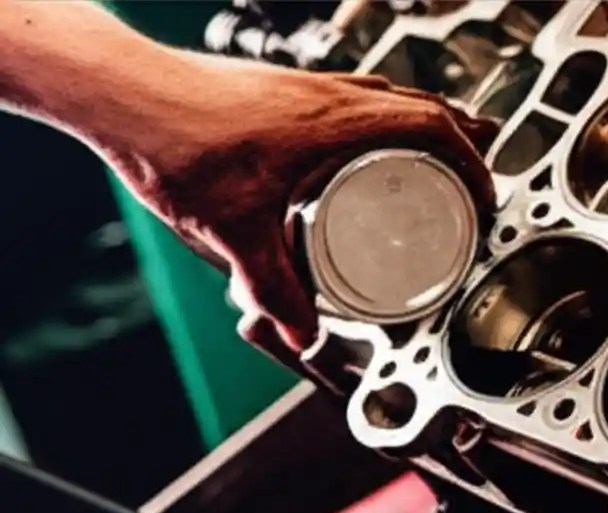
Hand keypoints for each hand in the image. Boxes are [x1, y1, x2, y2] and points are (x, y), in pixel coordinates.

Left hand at [113, 52, 497, 351]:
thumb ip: (274, 288)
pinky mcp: (283, 88)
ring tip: (439, 157)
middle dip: (462, 138)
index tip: (485, 191)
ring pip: (390, 94)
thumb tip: (301, 328)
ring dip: (425, 122)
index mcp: (334, 124)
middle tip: (480, 173)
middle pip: (422, 104)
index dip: (470, 159)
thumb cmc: (174, 139)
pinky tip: (365, 145)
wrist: (122, 93)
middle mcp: (328, 96)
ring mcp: (306, 87)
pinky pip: (357, 95)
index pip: (431, 127)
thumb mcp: (234, 231)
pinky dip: (383, 117)